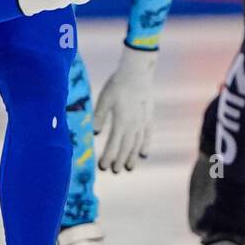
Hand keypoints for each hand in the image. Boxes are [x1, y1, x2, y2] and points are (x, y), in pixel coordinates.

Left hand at [93, 45, 156, 172]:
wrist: (137, 73)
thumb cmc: (117, 85)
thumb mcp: (104, 100)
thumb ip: (99, 117)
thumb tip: (95, 134)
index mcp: (121, 121)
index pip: (113, 145)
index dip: (108, 157)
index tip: (102, 167)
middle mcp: (133, 125)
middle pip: (126, 148)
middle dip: (119, 161)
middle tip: (114, 171)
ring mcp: (143, 122)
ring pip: (137, 144)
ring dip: (132, 157)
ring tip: (128, 168)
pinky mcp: (148, 117)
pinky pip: (148, 135)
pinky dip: (146, 145)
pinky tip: (144, 154)